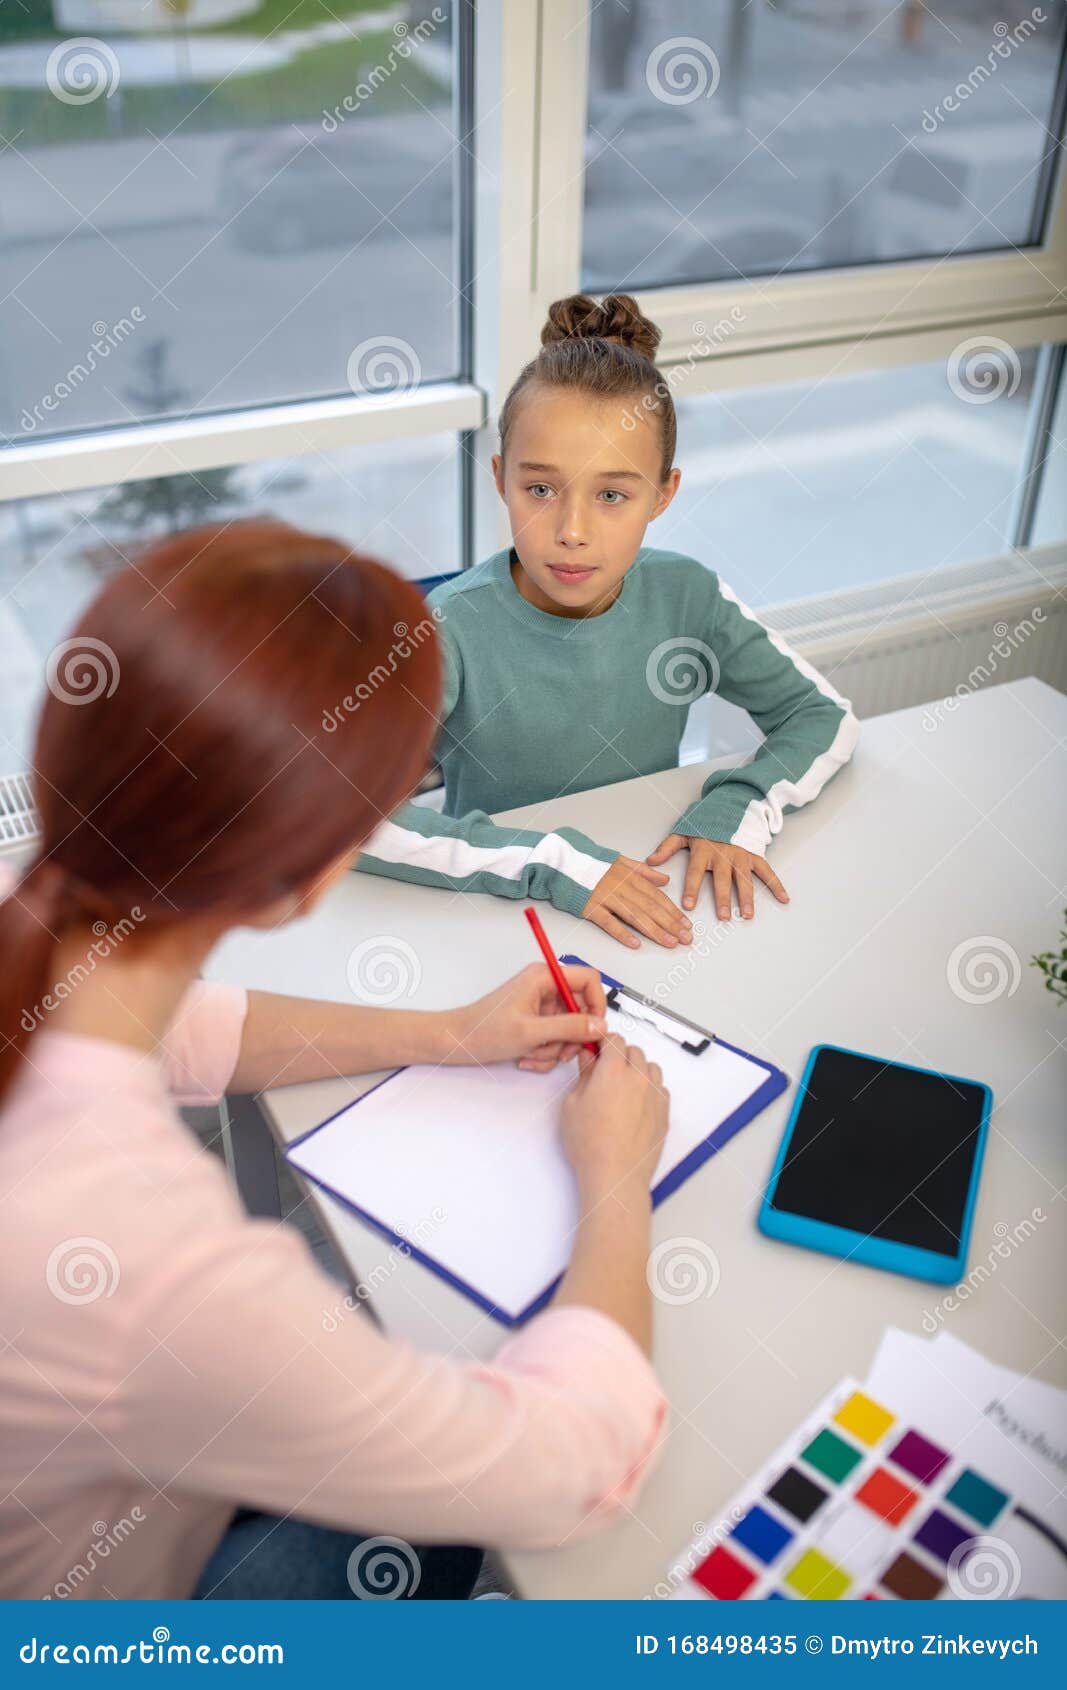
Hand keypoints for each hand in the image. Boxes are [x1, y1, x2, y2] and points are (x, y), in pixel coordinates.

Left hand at [444, 962, 606, 1071]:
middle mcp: (545, 986)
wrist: (458, 1043)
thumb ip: (569, 1027)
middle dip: (571, 1035)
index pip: (589, 979)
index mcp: (544, 976)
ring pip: (569, 1028)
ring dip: (556, 1047)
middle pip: (581, 1008)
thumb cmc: (485, 1031)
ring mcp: (541, 1005)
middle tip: (560, 1052)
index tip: (594, 1029)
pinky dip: (546, 1052)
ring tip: (533, 1054)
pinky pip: (555, 1038)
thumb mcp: (531, 1032)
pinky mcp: (536, 1021)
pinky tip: (527, 1058)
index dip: (597, 1003)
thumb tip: (600, 1026)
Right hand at [561, 1034, 668, 1202]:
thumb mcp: (572, 1105)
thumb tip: (589, 1059)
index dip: (603, 1042)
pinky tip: (636, 1103)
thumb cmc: (591, 1145)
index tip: (596, 1050)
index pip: (614, 1039)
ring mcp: (654, 1095)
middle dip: (620, 1054)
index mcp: (613, 1071)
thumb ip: (583, 1075)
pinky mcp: (664, 1113)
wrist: (615, 1175)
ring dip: (638, 1069)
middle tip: (605, 1070)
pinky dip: (650, 1089)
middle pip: (634, 1051)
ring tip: (623, 1087)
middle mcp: (638, 1078)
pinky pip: (661, 1089)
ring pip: (651, 1068)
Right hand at [582, 854, 692, 949]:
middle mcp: (622, 887)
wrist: (563, 861)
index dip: (673, 911)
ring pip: (635, 916)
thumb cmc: (590, 863)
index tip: (686, 924)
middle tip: (686, 938)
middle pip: (651, 908)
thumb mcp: (620, 861)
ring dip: (655, 931)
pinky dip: (623, 933)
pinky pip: (609, 923)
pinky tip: (636, 944)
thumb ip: (643, 871)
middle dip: (671, 924)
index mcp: (630, 876)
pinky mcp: (591, 908)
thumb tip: (664, 879)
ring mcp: (607, 898)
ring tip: (670, 942)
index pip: (657, 896)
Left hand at [646, 834, 788, 919]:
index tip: (688, 906)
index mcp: (703, 850)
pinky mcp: (755, 855)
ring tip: (747, 914)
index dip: (691, 888)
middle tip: (724, 916)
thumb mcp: (683, 832)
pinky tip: (783, 899)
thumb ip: (666, 847)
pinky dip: (776, 885)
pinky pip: (767, 871)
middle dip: (723, 898)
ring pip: (745, 879)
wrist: (729, 807)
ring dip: (747, 897)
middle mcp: (723, 854)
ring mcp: (741, 855)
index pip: (695, 871)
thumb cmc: (704, 825)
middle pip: (723, 879)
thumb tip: (650, 861)